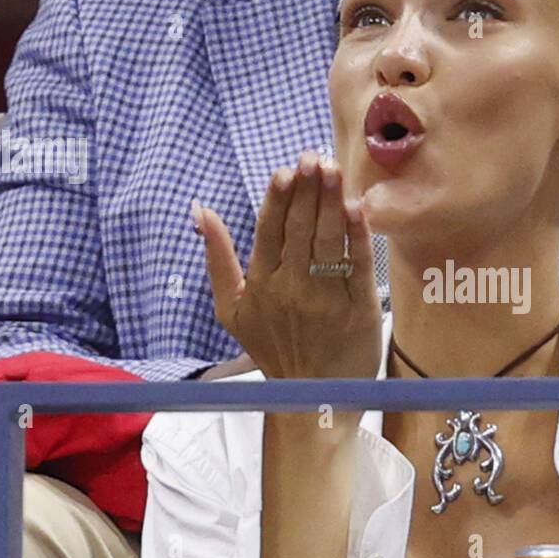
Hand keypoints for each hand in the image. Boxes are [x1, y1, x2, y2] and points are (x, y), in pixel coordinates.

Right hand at [195, 150, 380, 382]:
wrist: (312, 400)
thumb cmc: (274, 349)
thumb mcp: (233, 309)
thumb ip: (217, 259)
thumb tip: (200, 211)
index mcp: (261, 285)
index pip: (269, 231)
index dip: (278, 198)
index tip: (286, 170)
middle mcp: (291, 291)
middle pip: (299, 230)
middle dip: (307, 190)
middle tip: (314, 157)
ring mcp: (326, 301)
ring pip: (326, 242)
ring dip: (331, 203)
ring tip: (333, 170)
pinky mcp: (358, 312)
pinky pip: (358, 268)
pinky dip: (358, 238)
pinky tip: (358, 209)